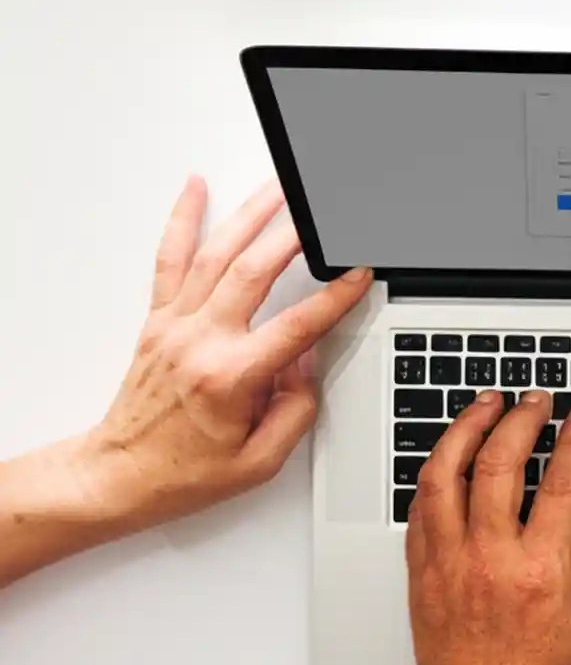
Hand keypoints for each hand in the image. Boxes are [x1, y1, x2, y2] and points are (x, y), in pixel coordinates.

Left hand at [83, 176, 371, 530]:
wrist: (119, 475)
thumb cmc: (183, 473)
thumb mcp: (260, 460)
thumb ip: (296, 409)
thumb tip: (306, 364)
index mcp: (230, 377)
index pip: (297, 326)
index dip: (335, 296)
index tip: (357, 274)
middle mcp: (200, 342)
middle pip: (254, 271)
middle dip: (295, 236)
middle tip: (322, 215)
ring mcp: (175, 326)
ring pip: (215, 254)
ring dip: (250, 214)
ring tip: (278, 188)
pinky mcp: (158, 321)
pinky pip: (169, 260)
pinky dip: (182, 220)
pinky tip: (195, 189)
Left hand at [406, 391, 570, 664]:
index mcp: (538, 571)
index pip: (562, 483)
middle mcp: (489, 558)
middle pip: (502, 463)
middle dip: (521, 419)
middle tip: (536, 400)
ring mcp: (448, 562)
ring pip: (447, 475)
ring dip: (466, 429)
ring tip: (485, 405)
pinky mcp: (421, 573)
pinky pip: (419, 508)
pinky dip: (435, 473)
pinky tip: (449, 456)